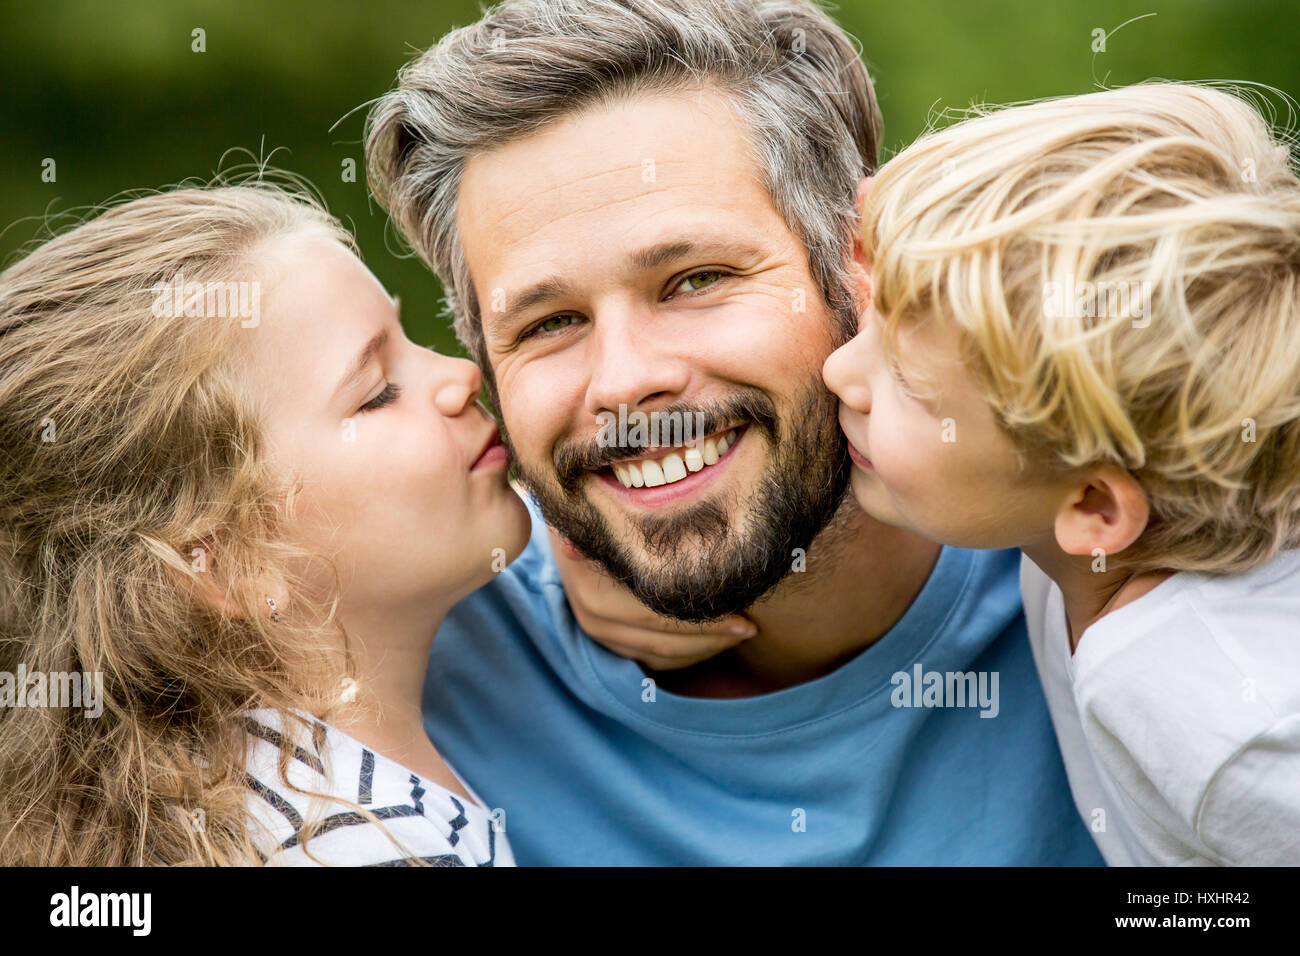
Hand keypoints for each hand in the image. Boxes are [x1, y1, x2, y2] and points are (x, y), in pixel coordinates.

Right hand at [548, 526, 756, 670]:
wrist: (572, 522)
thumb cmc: (607, 509)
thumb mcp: (621, 514)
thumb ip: (639, 529)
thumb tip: (641, 544)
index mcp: (598, 589)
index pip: (665, 615)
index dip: (710, 619)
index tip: (747, 616)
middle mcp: (594, 616)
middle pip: (668, 640)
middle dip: (714, 637)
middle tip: (751, 628)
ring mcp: (598, 633)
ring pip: (664, 654)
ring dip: (705, 647)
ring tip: (740, 633)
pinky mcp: (608, 643)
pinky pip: (655, 660)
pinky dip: (688, 654)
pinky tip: (716, 641)